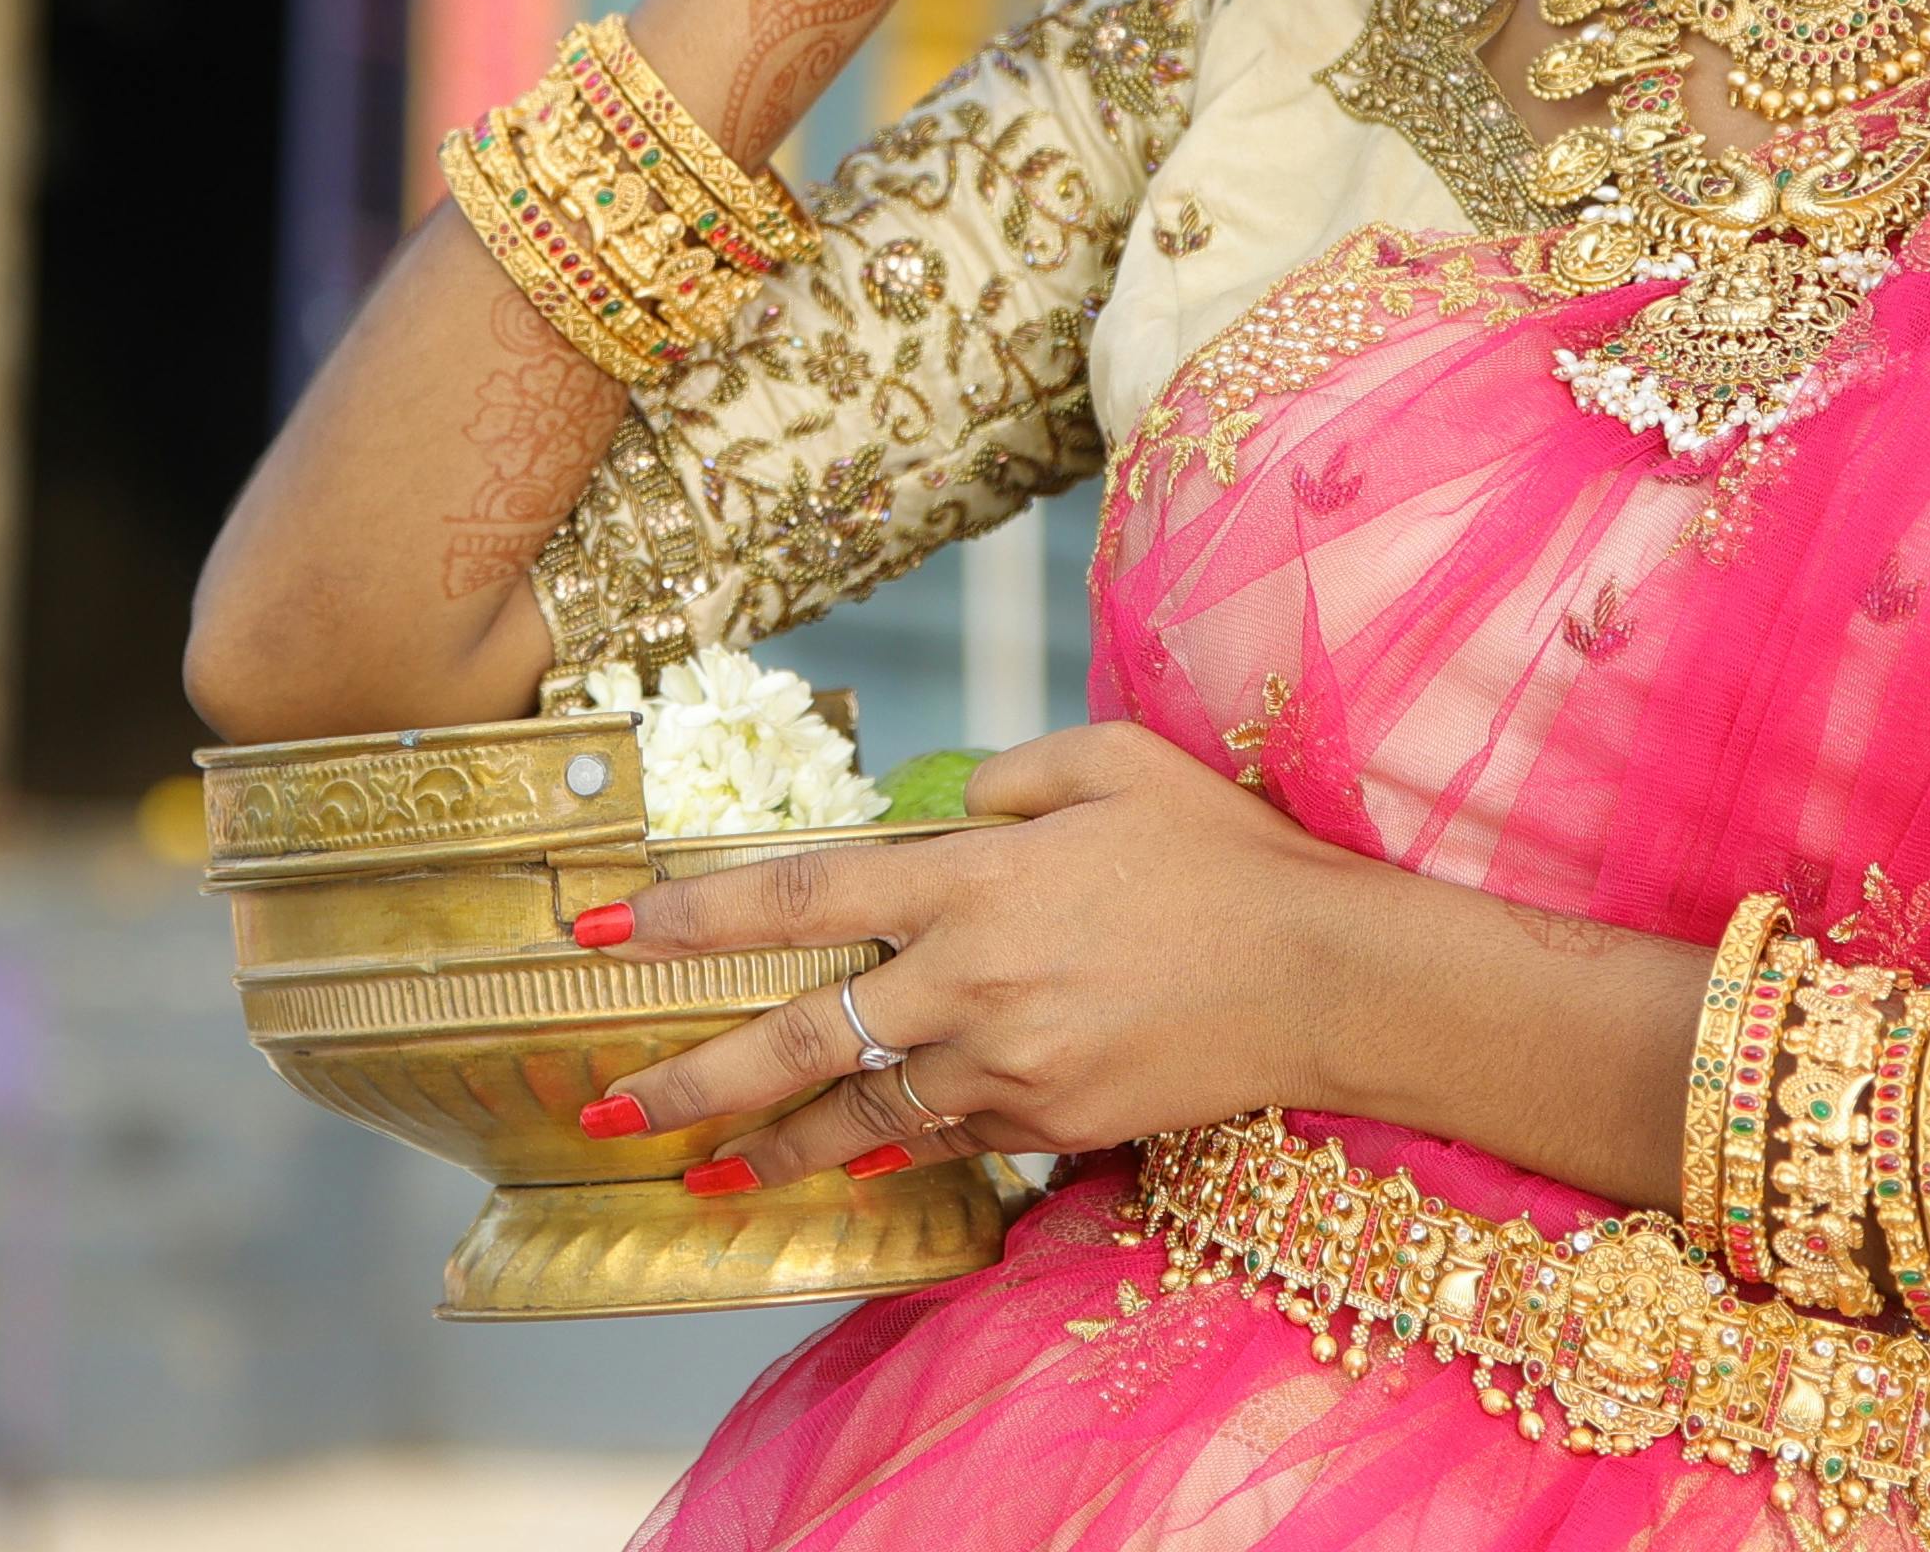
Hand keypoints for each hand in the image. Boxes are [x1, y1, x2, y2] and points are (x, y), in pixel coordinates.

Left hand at [576, 722, 1390, 1183]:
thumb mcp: (1112, 763)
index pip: (798, 893)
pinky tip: (841, 1160)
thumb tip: (934, 807)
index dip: (688, 915)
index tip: (600, 931)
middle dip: (692, 1080)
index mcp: (975, 878)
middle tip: (606, 1110)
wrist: (1329, 980)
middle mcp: (973, 979)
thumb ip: (1004, 777)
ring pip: (863, 1112)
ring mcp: (1011, 1063)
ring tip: (700, 1165)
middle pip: (802, 1037)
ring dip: (775, 1144)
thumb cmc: (1224, 852)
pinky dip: (886, 1146)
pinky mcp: (1053, 1120)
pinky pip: (945, 1136)